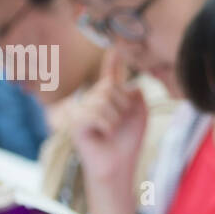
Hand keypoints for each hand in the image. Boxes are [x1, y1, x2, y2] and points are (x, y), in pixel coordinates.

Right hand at [71, 49, 147, 213]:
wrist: (119, 165)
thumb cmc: (128, 141)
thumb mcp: (139, 115)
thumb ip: (137, 96)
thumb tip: (131, 84)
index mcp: (109, 97)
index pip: (110, 76)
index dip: (112, 62)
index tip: (115, 48)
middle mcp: (92, 99)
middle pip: (110, 88)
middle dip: (123, 107)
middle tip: (119, 123)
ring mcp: (82, 109)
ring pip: (104, 101)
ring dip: (116, 119)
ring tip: (111, 131)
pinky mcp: (75, 122)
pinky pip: (97, 114)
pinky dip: (107, 126)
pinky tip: (103, 134)